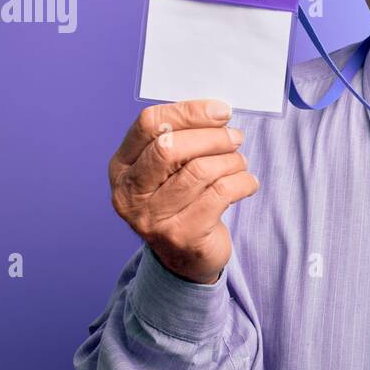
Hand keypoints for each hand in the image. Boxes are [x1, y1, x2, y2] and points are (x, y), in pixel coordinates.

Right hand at [108, 100, 258, 283]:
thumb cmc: (182, 201)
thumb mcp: (170, 170)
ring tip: (240, 161)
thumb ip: (181, 140)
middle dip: (212, 137)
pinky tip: (247, 182)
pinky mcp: (182, 235)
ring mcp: (152, 218)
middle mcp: (129, 193)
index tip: (221, 110)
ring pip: (199, 171)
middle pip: (170, 147)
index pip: (148, 124)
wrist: (185, 259)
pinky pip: (220, 194)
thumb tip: (217, 111)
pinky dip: (241, 182)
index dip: (188, 112)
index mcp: (121, 167)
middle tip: (235, 137)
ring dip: (230, 160)